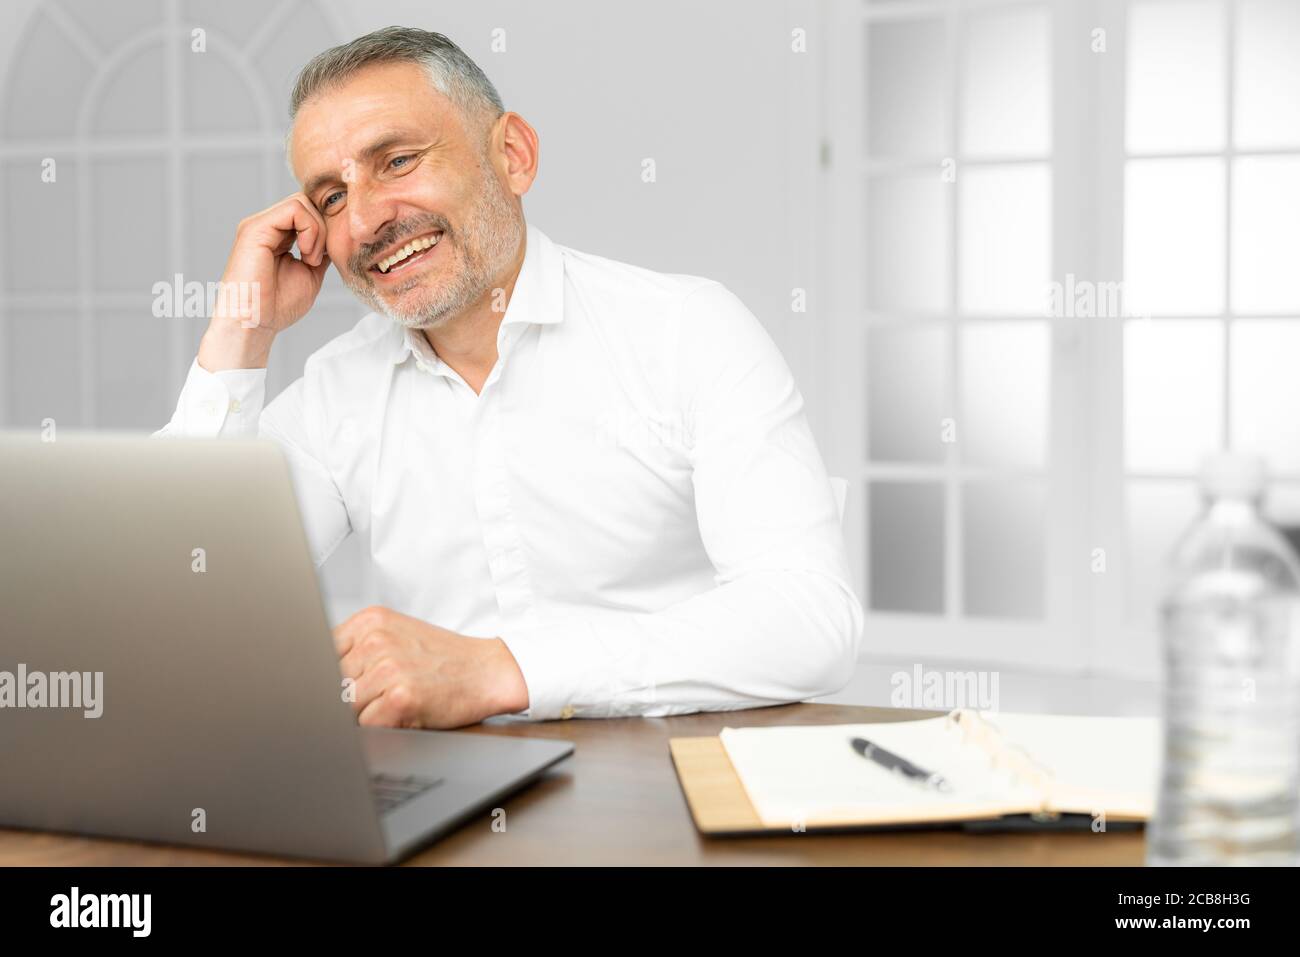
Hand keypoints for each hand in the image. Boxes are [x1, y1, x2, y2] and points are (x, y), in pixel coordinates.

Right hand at [198, 193, 331, 370]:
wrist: (253, 323)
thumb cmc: (277, 306)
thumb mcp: (309, 274)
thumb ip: (319, 251)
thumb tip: (335, 235)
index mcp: (276, 236)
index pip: (308, 213)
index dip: (325, 229)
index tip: (326, 258)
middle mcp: (266, 226)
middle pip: (307, 203)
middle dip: (324, 228)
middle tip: (319, 259)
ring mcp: (259, 225)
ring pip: (302, 202)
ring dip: (318, 231)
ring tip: (312, 259)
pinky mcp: (255, 228)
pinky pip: (294, 209)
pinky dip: (310, 230)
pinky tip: (306, 254)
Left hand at [333, 606, 529, 728]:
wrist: (488, 671)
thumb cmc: (443, 658)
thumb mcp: (396, 635)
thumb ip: (356, 648)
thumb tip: (313, 677)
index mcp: (369, 620)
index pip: (320, 652)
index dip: (325, 677)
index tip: (332, 687)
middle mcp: (376, 640)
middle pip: (330, 683)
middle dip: (346, 698)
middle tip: (377, 697)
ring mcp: (388, 668)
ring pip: (345, 708)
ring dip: (364, 715)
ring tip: (393, 703)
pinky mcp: (400, 698)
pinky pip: (366, 726)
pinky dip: (380, 727)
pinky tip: (403, 714)